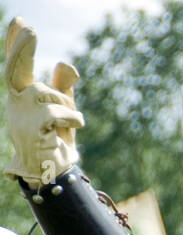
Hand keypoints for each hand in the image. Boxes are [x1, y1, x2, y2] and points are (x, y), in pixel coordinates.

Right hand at [5, 17, 82, 185]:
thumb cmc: (56, 139)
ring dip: (65, 106)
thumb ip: (63, 87)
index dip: (15, 43)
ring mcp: (20, 116)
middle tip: (30, 28)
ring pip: (47, 95)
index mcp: (22, 95)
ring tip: (71, 123)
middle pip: (15, 70)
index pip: (16, 65)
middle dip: (21, 49)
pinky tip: (74, 127)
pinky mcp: (31, 129)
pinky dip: (71, 118)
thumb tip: (66, 63)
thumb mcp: (64, 109)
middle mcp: (16, 103)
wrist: (54, 171)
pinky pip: (57, 113)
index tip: (20, 21)